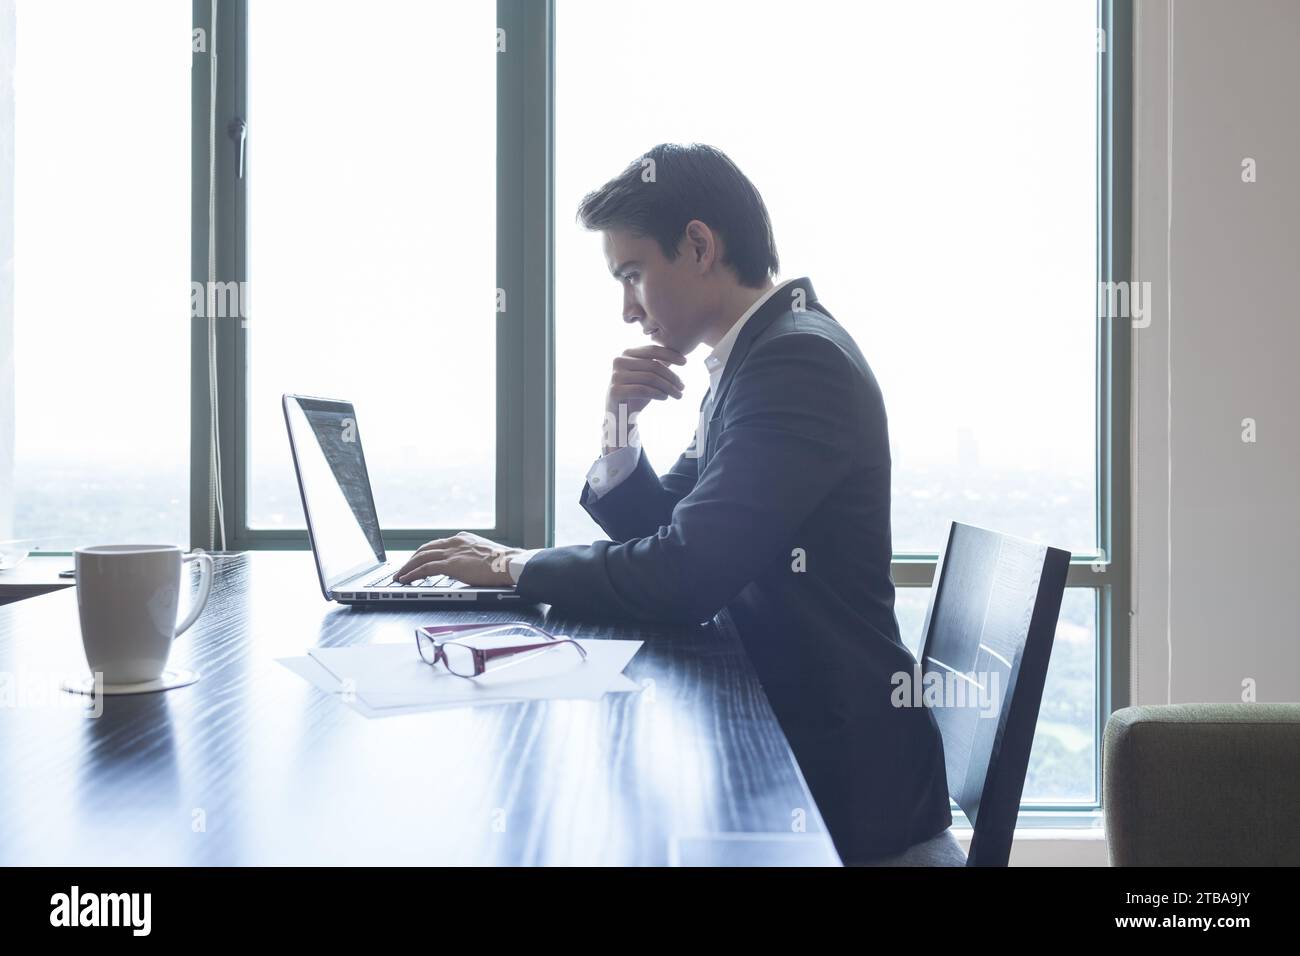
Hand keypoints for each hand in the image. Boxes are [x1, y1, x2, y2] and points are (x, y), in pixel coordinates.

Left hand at [394, 531, 520, 586]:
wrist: (511, 564)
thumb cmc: (505, 563)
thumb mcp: (485, 555)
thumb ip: (473, 558)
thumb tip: (471, 568)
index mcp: (463, 539)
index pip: (438, 545)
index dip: (425, 553)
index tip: (418, 560)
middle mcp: (455, 542)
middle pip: (425, 549)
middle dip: (412, 559)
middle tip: (403, 568)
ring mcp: (452, 552)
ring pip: (421, 557)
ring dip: (407, 567)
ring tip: (399, 575)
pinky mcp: (451, 564)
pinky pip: (425, 568)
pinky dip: (412, 573)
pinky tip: (405, 579)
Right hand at [604, 345, 685, 453]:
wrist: (619, 415)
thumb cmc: (636, 394)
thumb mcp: (648, 377)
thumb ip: (658, 365)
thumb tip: (680, 358)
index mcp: (627, 354)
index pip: (652, 350)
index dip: (670, 355)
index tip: (685, 362)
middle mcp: (619, 361)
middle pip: (653, 365)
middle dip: (672, 377)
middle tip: (682, 387)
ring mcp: (616, 376)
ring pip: (650, 378)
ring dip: (668, 387)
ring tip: (678, 395)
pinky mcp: (616, 390)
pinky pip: (643, 390)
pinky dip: (658, 393)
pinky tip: (665, 397)